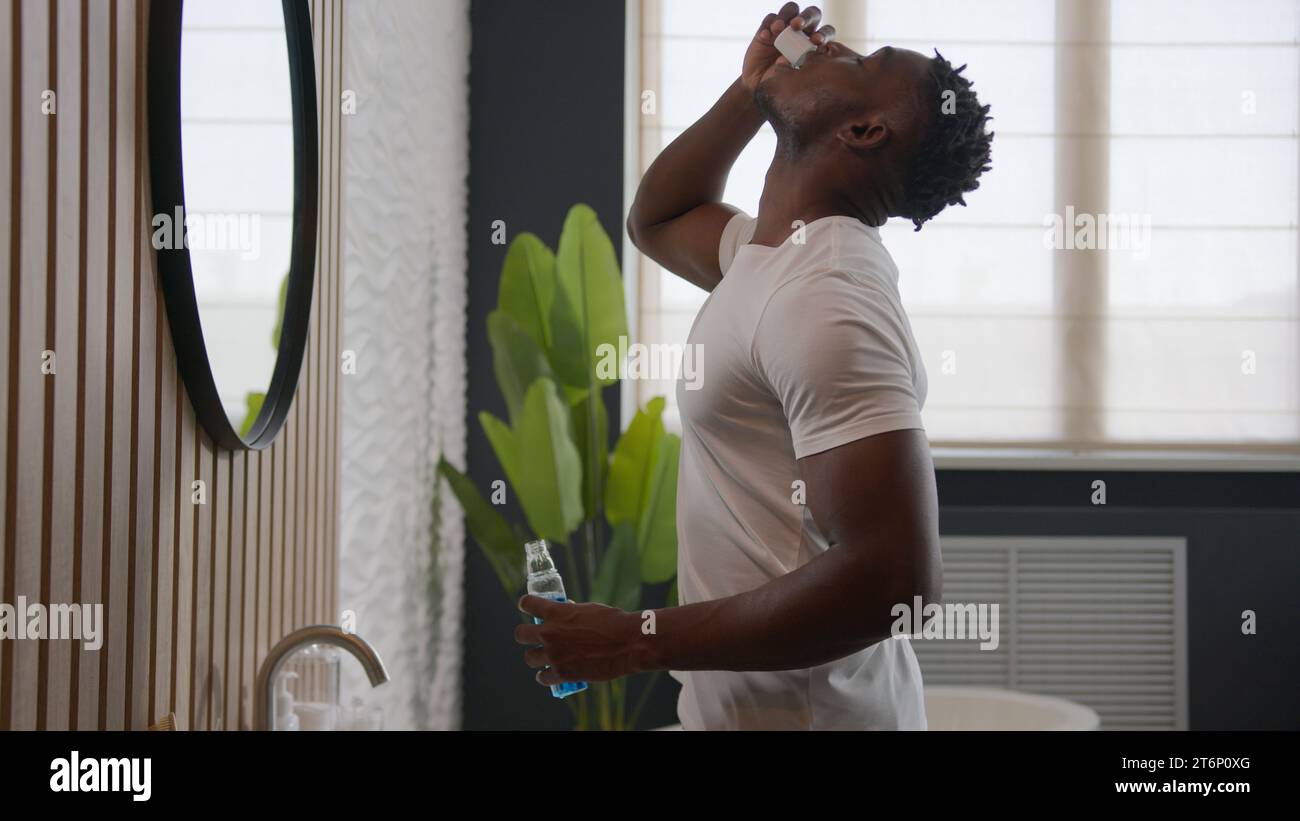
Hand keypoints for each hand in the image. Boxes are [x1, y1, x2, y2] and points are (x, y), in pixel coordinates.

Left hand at [515, 596, 653, 686]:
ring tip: (542, 658)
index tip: (528, 606)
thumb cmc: (613, 622)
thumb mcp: (589, 610)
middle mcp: (549, 633)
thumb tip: (566, 612)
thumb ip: (572, 613)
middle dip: (525, 635)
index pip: (527, 603)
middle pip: (520, 634)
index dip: (526, 604)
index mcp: (556, 612)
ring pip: (529, 658)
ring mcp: (554, 655)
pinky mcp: (562, 673)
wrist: (628, 643)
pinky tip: (548, 675)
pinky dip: (545, 676)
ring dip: (535, 657)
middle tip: (533, 637)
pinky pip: (543, 677)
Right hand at [741, 4, 835, 93]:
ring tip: (778, 28)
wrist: (759, 84)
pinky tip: (765, 36)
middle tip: (797, 26)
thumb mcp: (793, 81)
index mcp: (815, 44)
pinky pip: (770, 18)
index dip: (824, 34)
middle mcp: (802, 32)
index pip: (826, 32)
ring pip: (792, 10)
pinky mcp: (768, 27)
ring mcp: (785, 28)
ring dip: (787, 15)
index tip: (816, 42)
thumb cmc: (781, 84)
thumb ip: (797, 70)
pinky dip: (768, 24)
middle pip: (812, 14)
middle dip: (807, 17)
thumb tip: (792, 60)